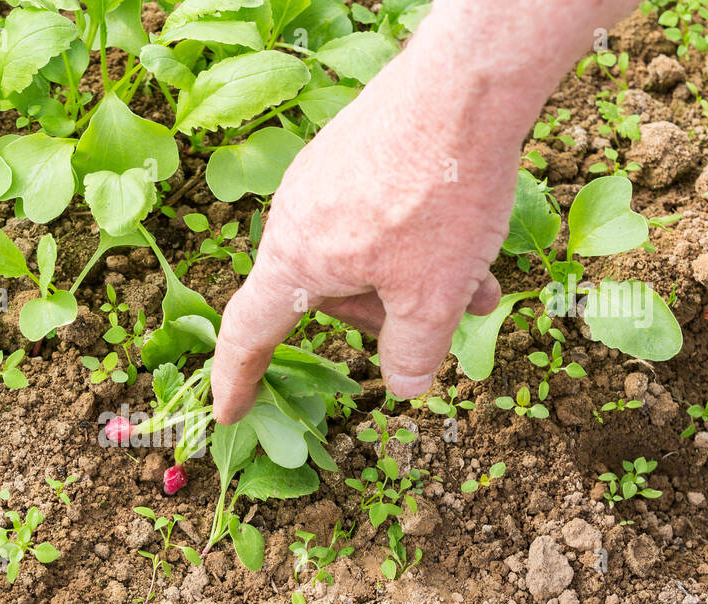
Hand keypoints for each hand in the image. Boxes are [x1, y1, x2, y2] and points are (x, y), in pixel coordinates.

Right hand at [211, 51, 524, 423]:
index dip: (237, 381)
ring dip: (413, 281)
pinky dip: (414, 244)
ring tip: (477, 281)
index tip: (230, 413)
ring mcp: (320, 181)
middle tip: (449, 323)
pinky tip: (468, 240)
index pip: (248, 335)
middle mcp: (293, 219)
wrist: (467, 85)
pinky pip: (371, 219)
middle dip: (386, 320)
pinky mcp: (351, 154)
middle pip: (324, 299)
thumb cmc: (439, 193)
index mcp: (293, 261)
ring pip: (359, 259)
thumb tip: (403, 386)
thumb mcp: (434, 295)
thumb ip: (413, 353)